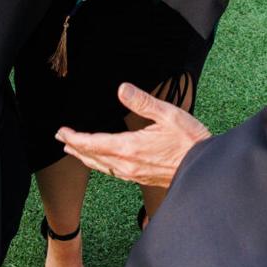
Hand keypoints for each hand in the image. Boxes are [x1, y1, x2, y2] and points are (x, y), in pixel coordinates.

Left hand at [56, 83, 210, 188]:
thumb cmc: (190, 141)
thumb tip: (122, 88)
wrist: (205, 171)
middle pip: (93, 156)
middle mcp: (127, 164)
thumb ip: (143, 102)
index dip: (75, 138)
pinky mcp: (141, 178)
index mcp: (130, 147)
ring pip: (102, 166)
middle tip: (62, 138)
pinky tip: (101, 162)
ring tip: (75, 150)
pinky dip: (100, 164)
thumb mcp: (168, 114)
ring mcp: (133, 174)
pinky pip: (113, 172)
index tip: (62, 132)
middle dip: (75, 146)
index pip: (93, 143)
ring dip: (86, 157)